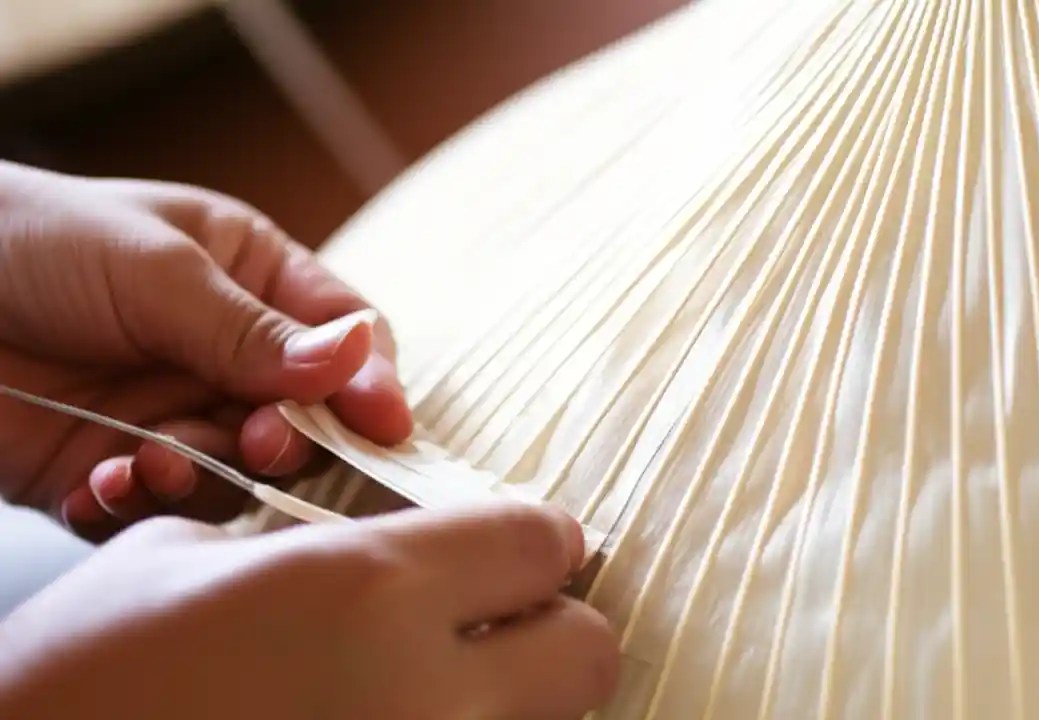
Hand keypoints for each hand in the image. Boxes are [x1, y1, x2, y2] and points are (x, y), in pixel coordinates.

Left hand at [0, 161, 413, 537]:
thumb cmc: (34, 241)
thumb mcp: (156, 269)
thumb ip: (252, 329)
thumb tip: (353, 358)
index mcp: (251, 280)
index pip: (342, 334)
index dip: (368, 379)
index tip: (382, 423)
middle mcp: (223, 353)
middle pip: (302, 416)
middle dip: (287, 438)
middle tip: (260, 442)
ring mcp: (171, 412)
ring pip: (235, 472)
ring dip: (205, 476)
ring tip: (152, 459)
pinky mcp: (113, 466)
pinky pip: (155, 507)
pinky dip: (136, 505)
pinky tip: (104, 480)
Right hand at [0, 505, 620, 719]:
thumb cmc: (76, 680)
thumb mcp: (181, 564)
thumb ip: (301, 543)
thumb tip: (368, 545)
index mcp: (368, 589)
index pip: (543, 540)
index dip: (539, 540)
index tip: (521, 550)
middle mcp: (420, 693)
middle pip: (588, 651)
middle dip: (554, 632)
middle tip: (495, 630)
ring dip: (511, 705)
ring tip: (428, 691)